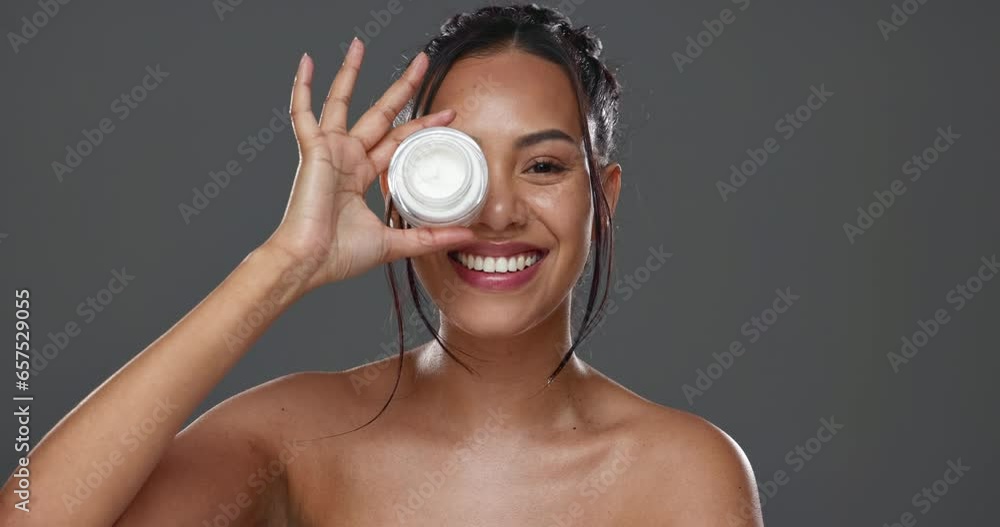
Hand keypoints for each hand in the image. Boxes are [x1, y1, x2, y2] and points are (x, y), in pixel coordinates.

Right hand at [263, 38, 474, 290]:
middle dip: (402, 88)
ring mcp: (328, 151)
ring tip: (360, 45)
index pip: (398, 142)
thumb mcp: (395, 243)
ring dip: (351, 73)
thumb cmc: (339, 256)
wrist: (309, 262)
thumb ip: (430, 237)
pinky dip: (304, 88)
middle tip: (421, 63)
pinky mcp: (312, 151)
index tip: (448, 115)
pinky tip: (308, 62)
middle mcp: (346, 158)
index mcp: (361, 176)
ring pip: (342, 103)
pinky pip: (304, 114)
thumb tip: (468, 235)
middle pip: (379, 113)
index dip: (422, 127)